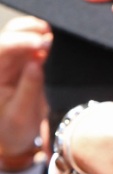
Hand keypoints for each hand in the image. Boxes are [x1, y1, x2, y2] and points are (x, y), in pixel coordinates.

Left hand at [0, 18, 51, 168]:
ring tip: (48, 33)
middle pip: (5, 39)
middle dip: (25, 32)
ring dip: (31, 32)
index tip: (41, 44)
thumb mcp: (21, 115)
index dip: (19, 43)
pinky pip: (26, 48)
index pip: (0, 51)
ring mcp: (6, 65)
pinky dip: (37, 41)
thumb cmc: (13, 131)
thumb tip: (36, 63)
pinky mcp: (19, 66)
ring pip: (14, 38)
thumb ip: (29, 88)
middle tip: (47, 35)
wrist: (13, 141)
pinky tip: (47, 39)